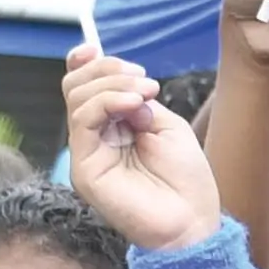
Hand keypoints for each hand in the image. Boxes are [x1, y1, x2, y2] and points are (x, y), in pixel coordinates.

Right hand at [61, 45, 220, 251]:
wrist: (192, 220)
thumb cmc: (185, 178)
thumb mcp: (164, 123)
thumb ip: (135, 100)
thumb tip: (118, 86)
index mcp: (112, 126)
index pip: (83, 88)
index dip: (85, 64)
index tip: (96, 49)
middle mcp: (94, 139)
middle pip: (75, 87)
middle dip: (107, 69)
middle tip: (144, 78)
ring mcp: (87, 154)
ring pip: (77, 99)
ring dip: (113, 84)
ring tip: (146, 91)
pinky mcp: (85, 170)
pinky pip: (83, 122)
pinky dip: (106, 102)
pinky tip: (133, 103)